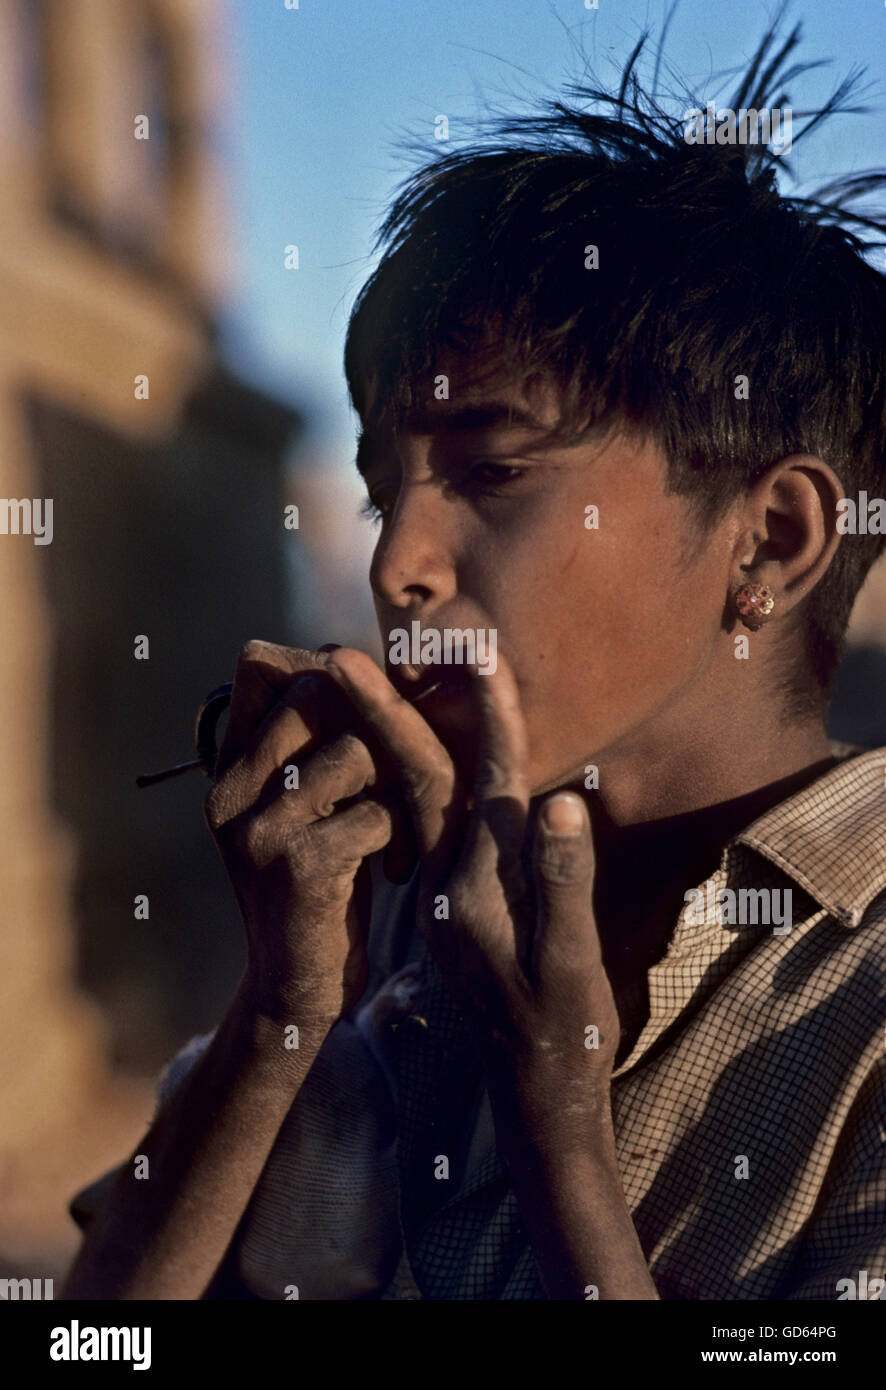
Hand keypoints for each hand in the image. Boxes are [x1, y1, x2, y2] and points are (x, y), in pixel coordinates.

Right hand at [205, 640, 407, 1031]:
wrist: (296, 989)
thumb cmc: (318, 887)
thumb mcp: (298, 808)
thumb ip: (307, 743)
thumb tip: (342, 657)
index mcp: (227, 769)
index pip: (259, 666)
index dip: (323, 667)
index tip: (368, 703)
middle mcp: (230, 790)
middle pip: (317, 693)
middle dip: (376, 719)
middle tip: (400, 767)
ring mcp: (258, 828)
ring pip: (356, 750)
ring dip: (396, 786)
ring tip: (397, 827)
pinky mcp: (298, 866)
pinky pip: (376, 812)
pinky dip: (398, 838)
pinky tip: (389, 871)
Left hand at [321, 649, 619, 1149]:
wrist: (535, 1092)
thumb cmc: (566, 1032)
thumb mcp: (570, 963)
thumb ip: (560, 880)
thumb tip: (556, 796)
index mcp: (474, 894)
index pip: (478, 788)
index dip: (486, 719)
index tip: (477, 655)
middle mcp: (447, 884)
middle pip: (417, 782)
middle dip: (387, 714)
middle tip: (340, 654)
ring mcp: (442, 891)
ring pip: (412, 799)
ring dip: (390, 738)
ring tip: (360, 683)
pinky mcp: (446, 898)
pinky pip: (424, 822)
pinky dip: (413, 777)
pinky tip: (410, 746)